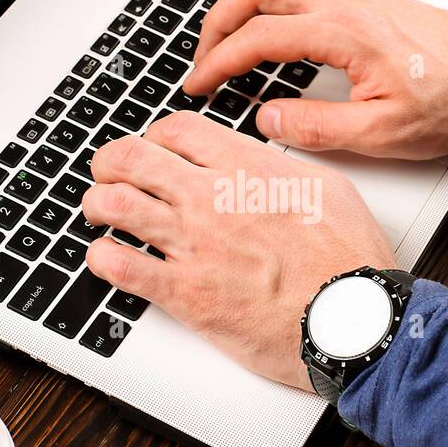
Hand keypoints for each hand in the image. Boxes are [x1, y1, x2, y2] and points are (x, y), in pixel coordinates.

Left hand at [82, 111, 395, 389]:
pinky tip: (106, 258)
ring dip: (96, 205)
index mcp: (246, 168)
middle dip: (110, 163)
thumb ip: (285, 168)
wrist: (350, 316)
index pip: (177, 130)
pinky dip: (102, 258)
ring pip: (113, 205)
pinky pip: (120, 267)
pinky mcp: (184, 292)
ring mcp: (193, 244)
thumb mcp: (328, 188)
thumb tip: (266, 159)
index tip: (155, 148)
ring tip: (99, 213)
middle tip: (109, 174)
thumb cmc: (348, 261)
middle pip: (131, 158)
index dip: (155, 136)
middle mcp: (211, 199)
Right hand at [185, 0, 447, 158]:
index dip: (219, 63)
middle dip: (218, 23)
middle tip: (203, 59)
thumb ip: (316, 127)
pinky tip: (268, 7)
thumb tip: (268, 119)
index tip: (200, 84)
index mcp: (343, 31)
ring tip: (225, 33)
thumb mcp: (381, 132)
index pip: (258, 38)